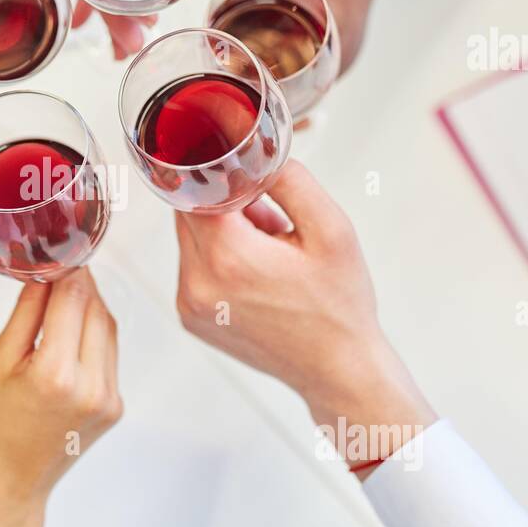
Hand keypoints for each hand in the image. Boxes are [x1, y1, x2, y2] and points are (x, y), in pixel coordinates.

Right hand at [0, 269, 121, 509]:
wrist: (4, 487)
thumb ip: (28, 312)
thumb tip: (45, 270)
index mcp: (56, 374)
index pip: (74, 297)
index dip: (67, 268)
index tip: (56, 249)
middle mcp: (91, 387)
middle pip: (97, 310)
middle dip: (79, 285)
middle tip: (56, 267)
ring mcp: (108, 400)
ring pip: (108, 329)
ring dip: (88, 308)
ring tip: (59, 299)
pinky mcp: (114, 408)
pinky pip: (109, 356)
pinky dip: (92, 337)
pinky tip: (67, 335)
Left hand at [174, 162, 433, 445]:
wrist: (338, 370)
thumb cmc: (339, 305)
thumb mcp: (332, 230)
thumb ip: (291, 181)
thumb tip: (255, 156)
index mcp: (227, 257)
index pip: (196, 188)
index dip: (222, 173)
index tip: (245, 170)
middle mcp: (196, 282)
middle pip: (188, 212)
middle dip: (225, 204)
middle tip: (271, 219)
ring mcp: (188, 304)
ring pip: (190, 238)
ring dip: (222, 232)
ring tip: (271, 251)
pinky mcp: (189, 317)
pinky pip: (192, 267)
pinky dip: (218, 260)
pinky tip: (257, 275)